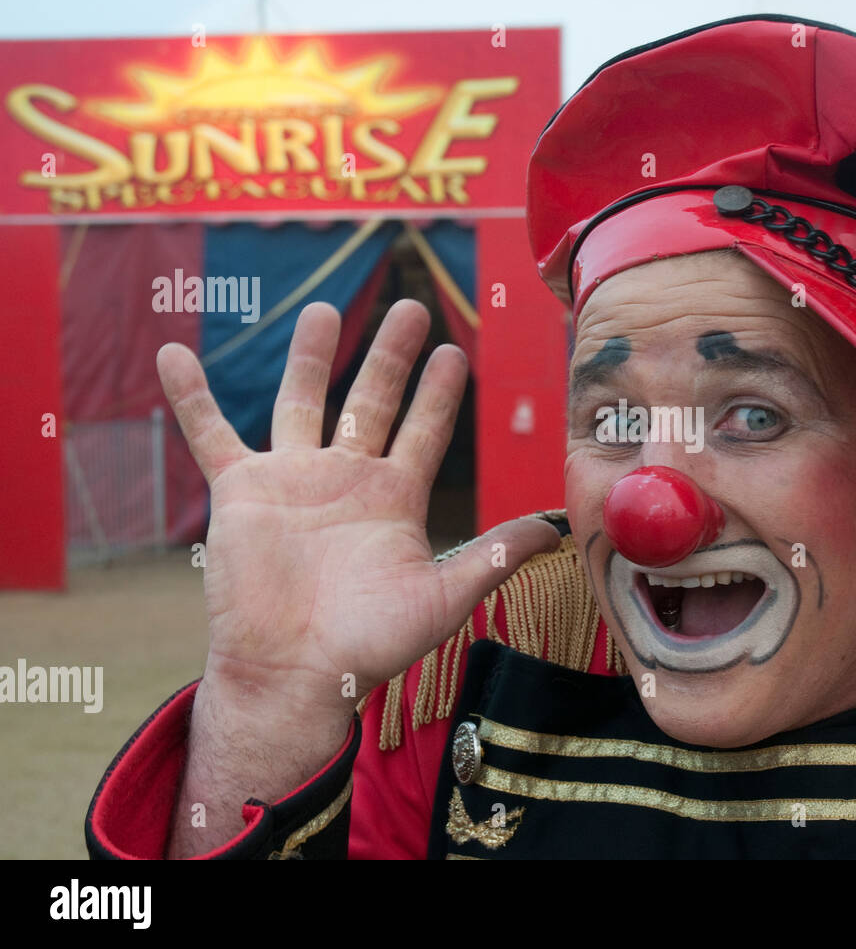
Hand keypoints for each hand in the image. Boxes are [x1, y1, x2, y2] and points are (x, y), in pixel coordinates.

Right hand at [159, 299, 559, 724]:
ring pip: (302, 401)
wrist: (295, 674)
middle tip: (412, 308)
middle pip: (372, 400)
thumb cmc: (370, 645)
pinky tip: (174, 354)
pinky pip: (209, 433)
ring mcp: (292, 479)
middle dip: (391, 355)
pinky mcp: (241, 491)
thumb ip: (493, 556)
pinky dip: (191, 397)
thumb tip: (554, 530)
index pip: (424, 430)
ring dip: (311, 356)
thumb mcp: (444, 597)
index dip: (439, 392)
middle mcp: (346, 479)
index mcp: (395, 498)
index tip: (455, 351)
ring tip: (323, 309)